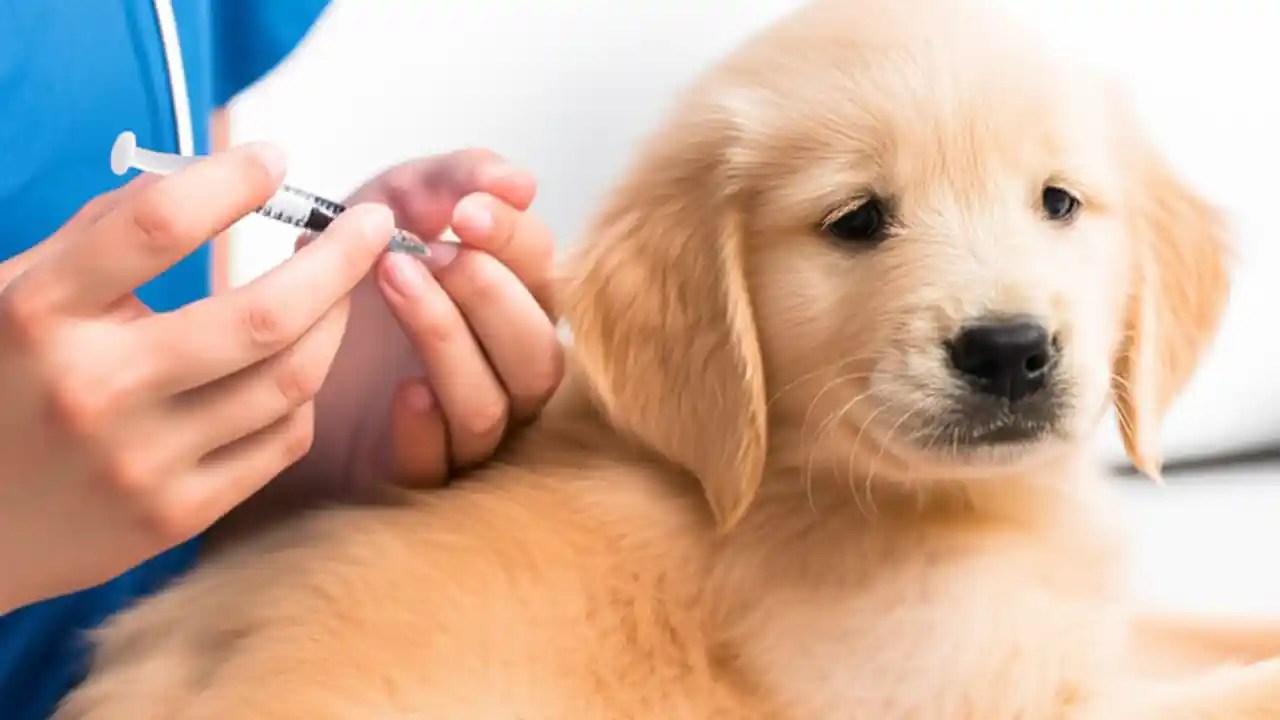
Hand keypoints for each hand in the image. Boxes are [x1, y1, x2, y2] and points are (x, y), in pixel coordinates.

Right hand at [0, 145, 392, 612]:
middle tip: (371, 223)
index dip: (231, 181)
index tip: (276, 159)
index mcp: (40, 314)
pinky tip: (301, 360)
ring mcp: (140, 462)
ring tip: (342, 288)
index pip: (157, 226)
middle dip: (339, 259)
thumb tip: (210, 177)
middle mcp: (94, 389)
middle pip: (262, 315)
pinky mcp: (175, 517)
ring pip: (290, 379)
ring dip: (335, 320)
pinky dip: (305, 390)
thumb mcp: (13, 293)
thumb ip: (101, 235)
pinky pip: (282, 439)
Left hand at [269, 150, 561, 502]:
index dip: (514, 239)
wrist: (263, 348)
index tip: (467, 211)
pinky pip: (444, 465)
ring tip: (392, 287)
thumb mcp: (387, 206)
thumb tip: (522, 182)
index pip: (544, 273)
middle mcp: (501, 371)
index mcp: (509, 302)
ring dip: (449, 342)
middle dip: (488, 296)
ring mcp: (464, 427)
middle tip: (427, 254)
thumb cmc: (345, 277)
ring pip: (493, 406)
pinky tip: (400, 393)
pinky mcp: (417, 471)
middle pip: (539, 351)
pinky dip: (427, 430)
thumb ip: (450, 181)